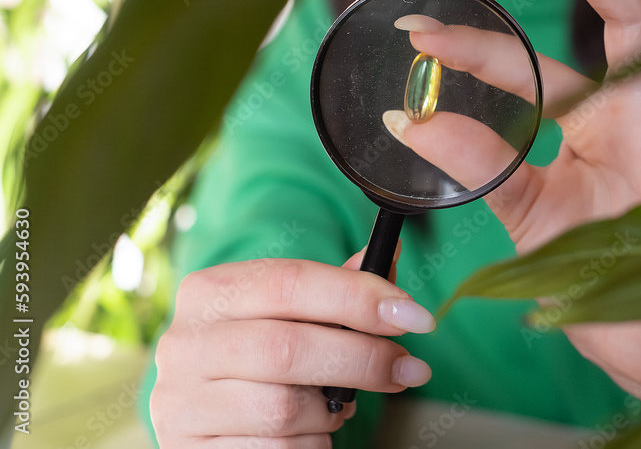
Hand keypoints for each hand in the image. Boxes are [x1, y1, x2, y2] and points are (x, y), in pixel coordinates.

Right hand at [149, 249, 434, 447]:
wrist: (205, 421)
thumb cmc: (258, 359)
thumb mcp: (289, 316)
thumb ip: (337, 288)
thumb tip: (389, 256)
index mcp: (211, 291)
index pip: (291, 281)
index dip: (360, 298)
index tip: (414, 317)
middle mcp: (185, 343)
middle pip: (288, 347)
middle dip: (363, 360)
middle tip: (408, 369)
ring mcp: (181, 402)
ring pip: (281, 409)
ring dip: (331, 412)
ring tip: (339, 406)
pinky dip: (310, 445)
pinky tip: (309, 434)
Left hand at [386, 0, 640, 444]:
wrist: (636, 337)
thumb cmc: (584, 267)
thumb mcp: (527, 215)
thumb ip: (483, 168)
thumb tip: (409, 119)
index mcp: (588, 122)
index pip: (533, 68)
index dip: (478, 50)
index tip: (418, 30)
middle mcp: (640, 118)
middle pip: (630, 31)